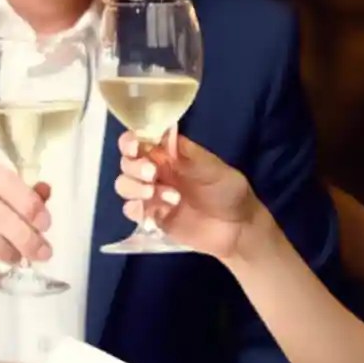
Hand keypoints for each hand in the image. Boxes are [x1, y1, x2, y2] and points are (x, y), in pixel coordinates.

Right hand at [115, 132, 260, 259]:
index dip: (131, 141)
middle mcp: (157, 173)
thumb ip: (190, 154)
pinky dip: (138, 209)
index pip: (141, 141)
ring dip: (136, 188)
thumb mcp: (215, 169)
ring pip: (125, 186)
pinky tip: (159, 212)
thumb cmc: (229, 192)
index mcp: (170, 155)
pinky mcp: (153, 218)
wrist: (239, 229)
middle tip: (152, 174)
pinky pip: (132, 211)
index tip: (135, 146)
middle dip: (134, 167)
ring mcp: (153, 196)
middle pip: (127, 163)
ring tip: (168, 196)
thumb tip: (165, 133)